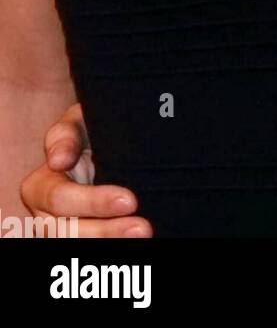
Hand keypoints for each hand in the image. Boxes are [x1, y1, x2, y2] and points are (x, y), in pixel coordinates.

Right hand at [20, 102, 152, 236]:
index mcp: (39, 186)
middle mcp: (45, 216)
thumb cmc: (86, 132)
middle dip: (108, 231)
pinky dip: (114, 245)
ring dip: (113, 243)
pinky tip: (135, 241)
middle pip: (70, 232)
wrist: (101, 146)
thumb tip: (59, 160)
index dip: (95, 202)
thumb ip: (66, 134)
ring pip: (80, 245)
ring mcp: (62, 232)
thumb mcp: (77, 122)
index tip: (130, 200)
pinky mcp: (81, 237)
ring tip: (143, 234)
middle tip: (144, 227)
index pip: (61, 199)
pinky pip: (93, 249)